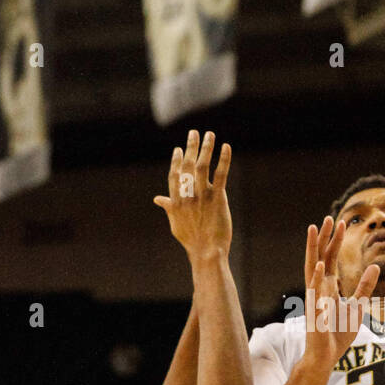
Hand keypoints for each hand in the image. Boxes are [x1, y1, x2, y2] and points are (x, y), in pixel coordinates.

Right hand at [154, 129, 231, 265]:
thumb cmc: (192, 240)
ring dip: (205, 148)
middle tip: (194, 132)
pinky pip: (220, 175)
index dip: (176, 161)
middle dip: (190, 147)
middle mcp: (187, 195)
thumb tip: (157, 199)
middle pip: (187, 166)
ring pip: (202, 166)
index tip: (178, 149)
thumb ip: (168, 207)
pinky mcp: (217, 198)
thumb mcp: (175, 223)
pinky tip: (226, 147)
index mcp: (176, 201)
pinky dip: (224, 160)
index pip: (174, 175)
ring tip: (209, 134)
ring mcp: (202, 196)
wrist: (206, 252)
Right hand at [302, 217, 379, 370]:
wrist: (326, 357)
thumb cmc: (338, 334)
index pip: (331, 258)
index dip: (335, 241)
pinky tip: (321, 265)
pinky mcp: (314, 311)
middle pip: (320, 257)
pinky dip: (317, 278)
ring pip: (312, 267)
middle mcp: (319, 288)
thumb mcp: (357, 306)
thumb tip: (375, 266)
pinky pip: (315, 292)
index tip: (341, 223)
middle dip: (324, 238)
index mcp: (328, 287)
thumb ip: (364, 286)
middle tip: (328, 218)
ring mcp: (315, 298)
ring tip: (315, 230)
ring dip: (314, 249)